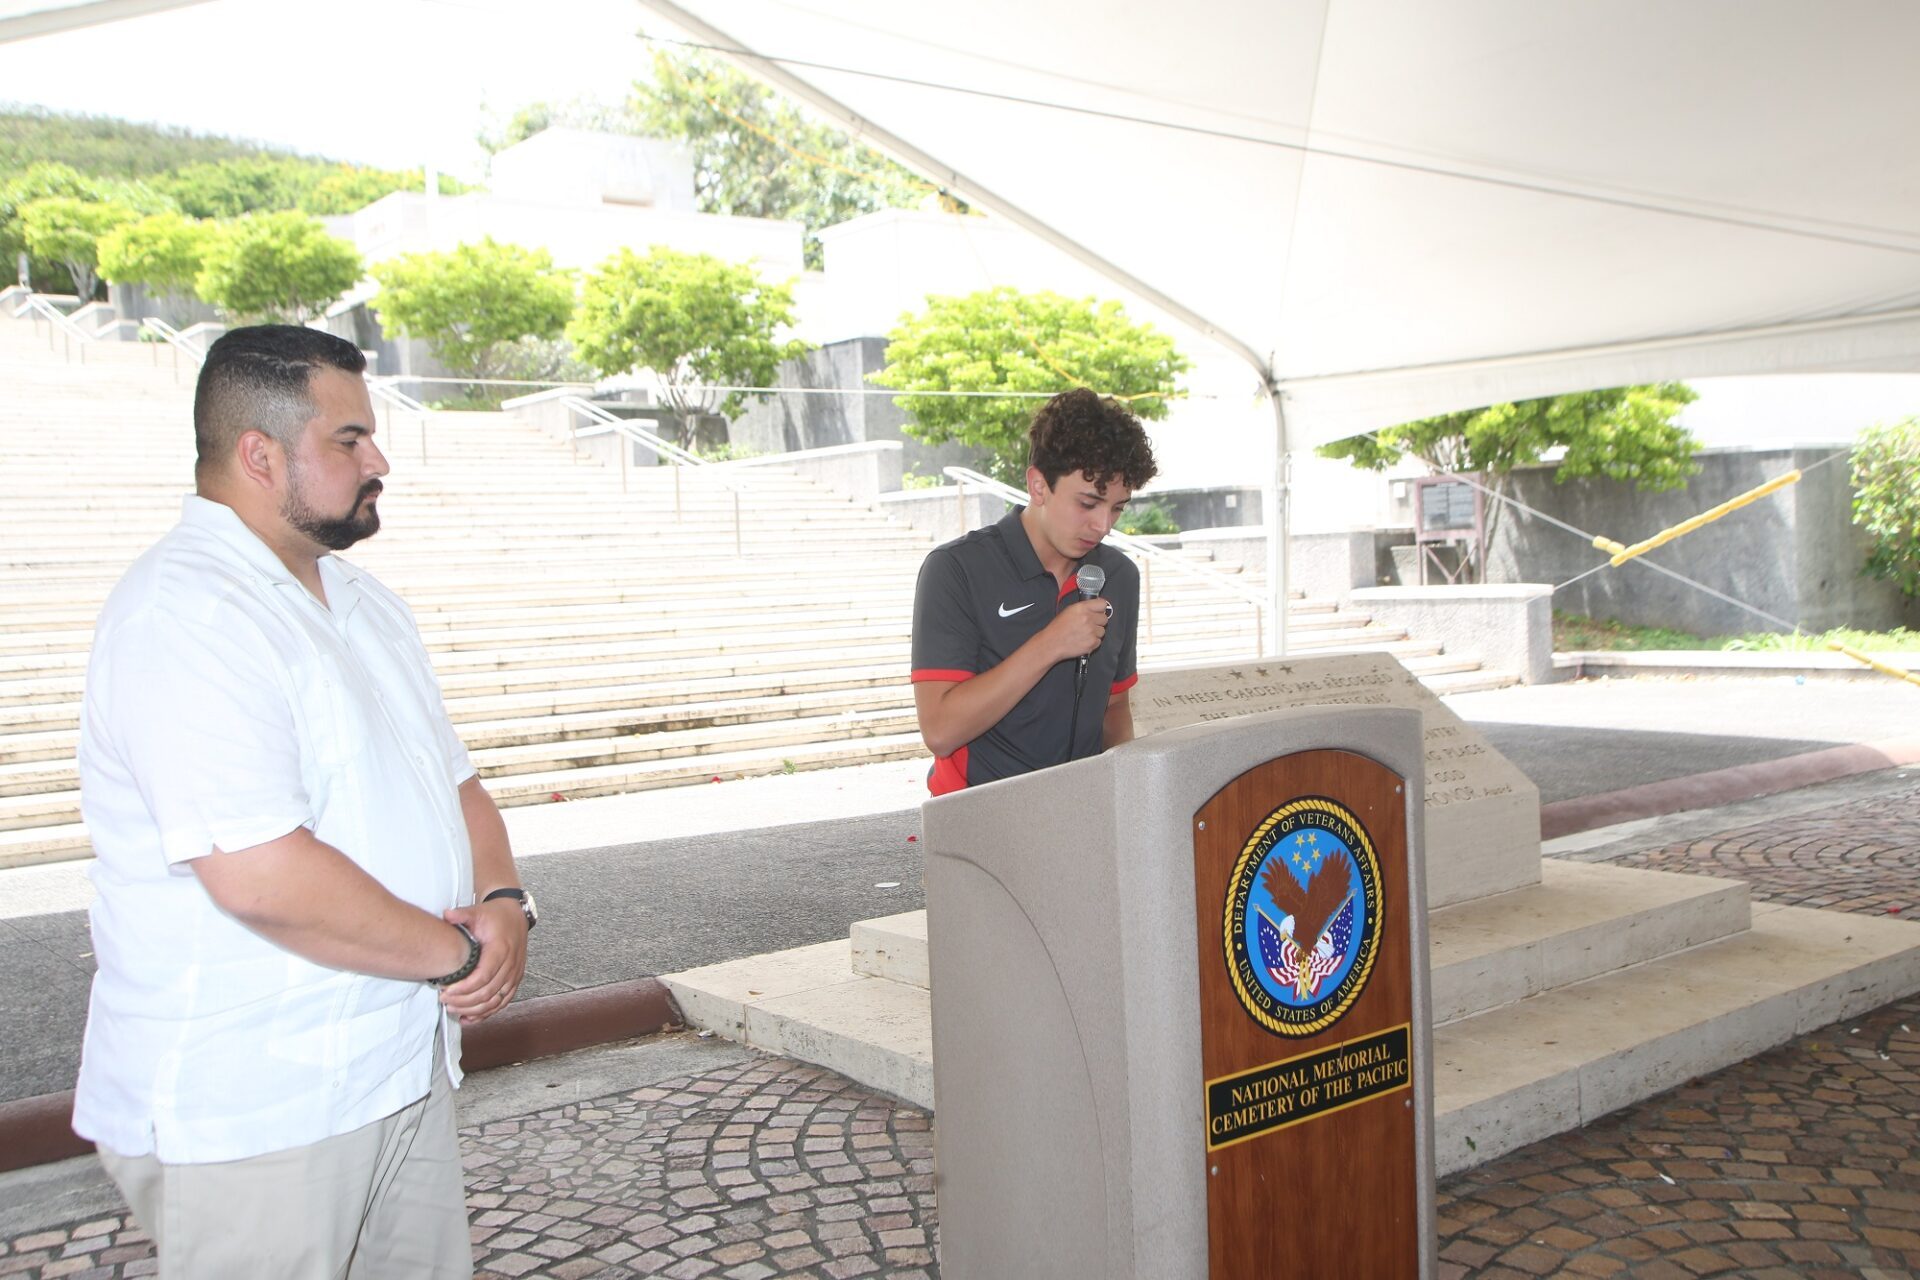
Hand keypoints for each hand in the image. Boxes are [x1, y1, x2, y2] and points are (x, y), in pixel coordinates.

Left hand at [438, 898, 528, 1024]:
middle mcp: (511, 964)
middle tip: (445, 1001)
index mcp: (501, 949)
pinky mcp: (514, 981)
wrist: (515, 916)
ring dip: (474, 1010)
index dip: (465, 987)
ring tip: (453, 1010)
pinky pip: (502, 1002)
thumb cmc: (495, 916)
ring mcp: (514, 974)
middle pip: (489, 992)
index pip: (484, 975)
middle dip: (465, 1001)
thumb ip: (462, 915)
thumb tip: (447, 915)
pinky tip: (470, 1018)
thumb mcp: (477, 912)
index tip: (446, 991)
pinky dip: (486, 1013)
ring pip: (496, 1001)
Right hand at [1044, 597, 1109, 661]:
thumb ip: (1084, 607)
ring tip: (1084, 633)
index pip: (1102, 604)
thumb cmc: (1058, 629)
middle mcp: (1088, 618)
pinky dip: (1093, 642)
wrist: (1052, 643)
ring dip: (1096, 632)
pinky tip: (1083, 640)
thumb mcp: (1069, 611)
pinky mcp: (1092, 643)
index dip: (1100, 608)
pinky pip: (1099, 641)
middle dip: (1098, 621)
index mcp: (1082, 608)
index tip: (1098, 611)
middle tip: (1089, 624)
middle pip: (1104, 618)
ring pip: (1102, 631)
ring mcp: (1091, 631)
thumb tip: (1095, 607)